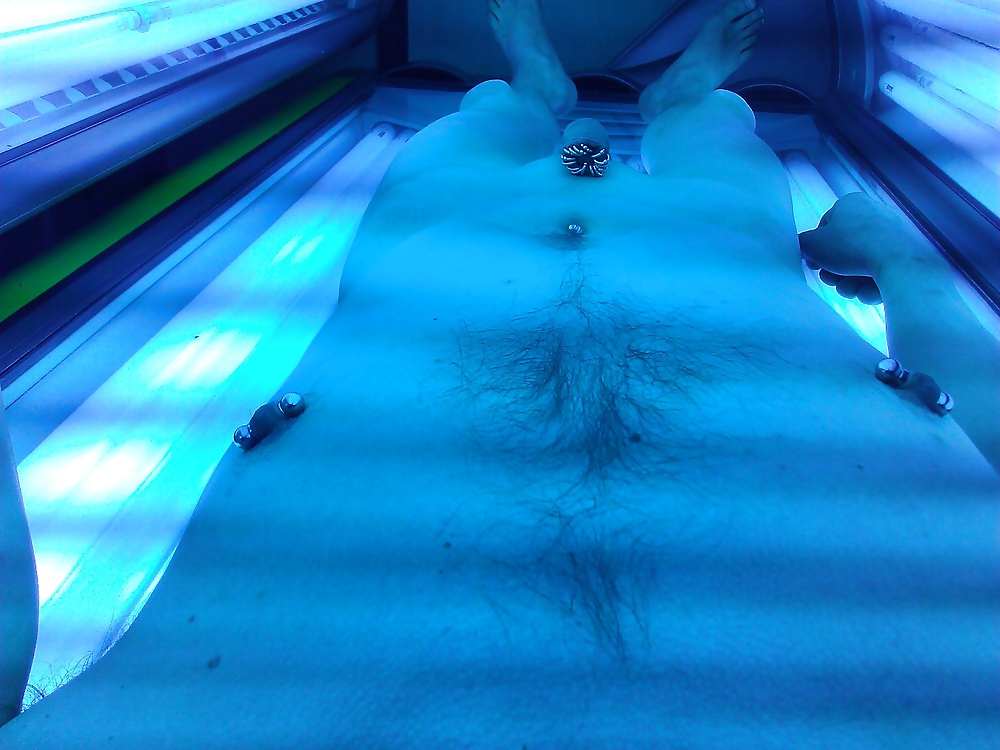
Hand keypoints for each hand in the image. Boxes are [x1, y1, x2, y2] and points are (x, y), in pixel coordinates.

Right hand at [798, 192, 923, 278]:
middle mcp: (873, 213)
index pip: (825, 228)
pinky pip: (881, 272)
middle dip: (836, 272)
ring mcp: (893, 234)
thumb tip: (805, 248)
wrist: (898, 261)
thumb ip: (801, 244)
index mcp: (850, 203)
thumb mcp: (812, 245)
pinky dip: (873, 285)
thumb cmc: (850, 246)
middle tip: (833, 281)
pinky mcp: (907, 254)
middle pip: (844, 250)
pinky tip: (872, 291)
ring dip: (851, 282)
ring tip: (853, 289)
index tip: (816, 266)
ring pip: (861, 266)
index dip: (817, 251)